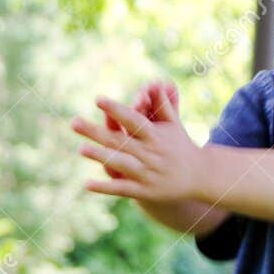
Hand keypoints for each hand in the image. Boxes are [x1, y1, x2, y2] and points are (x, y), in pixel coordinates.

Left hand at [72, 95, 204, 203]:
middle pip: (119, 140)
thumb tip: (155, 83)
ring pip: (120, 164)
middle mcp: (150, 153)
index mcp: (156, 135)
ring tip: (81, 148)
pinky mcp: (144, 191)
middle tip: (73, 122)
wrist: (199, 177)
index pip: (133, 119)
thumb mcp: (173, 126)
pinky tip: (87, 184)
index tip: (98, 99)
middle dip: (96, 131)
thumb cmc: (181, 146)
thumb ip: (162, 105)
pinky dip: (105, 187)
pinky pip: (121, 189)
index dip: (116, 109)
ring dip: (101, 156)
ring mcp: (147, 173)